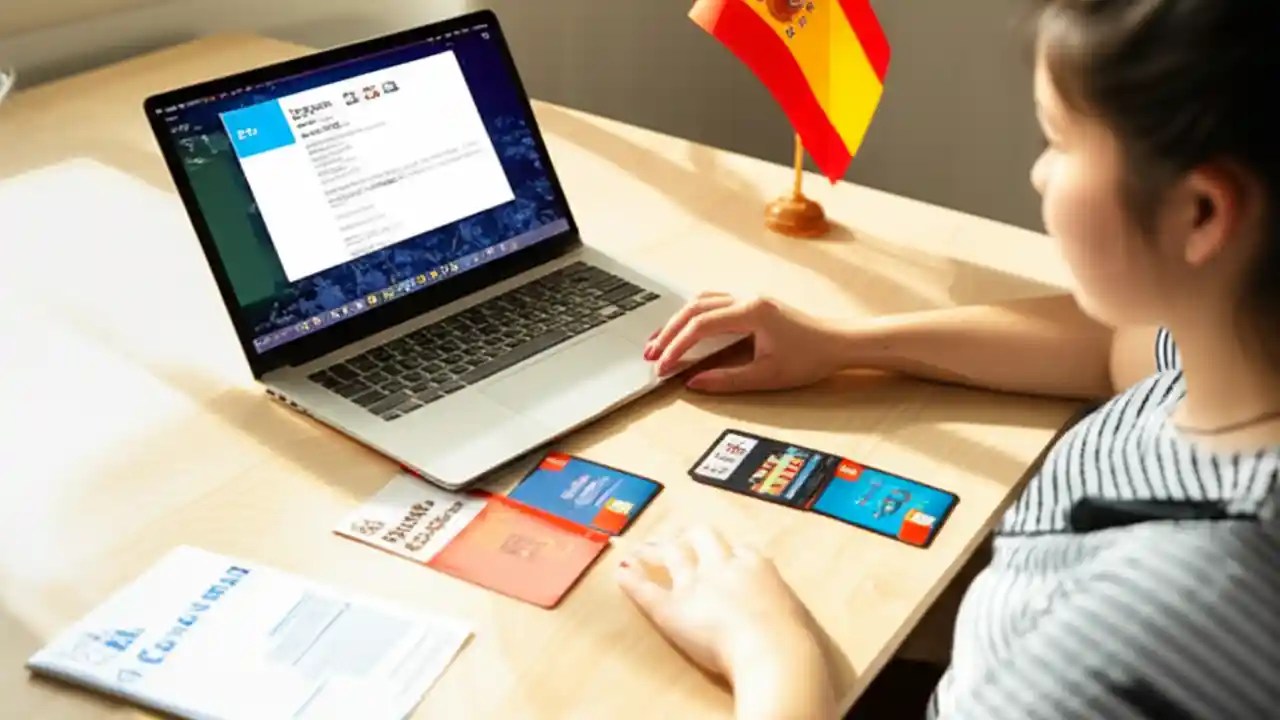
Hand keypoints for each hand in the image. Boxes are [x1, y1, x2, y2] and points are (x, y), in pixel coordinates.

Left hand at [615, 527, 823, 684]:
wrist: (771, 651)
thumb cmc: (789, 638)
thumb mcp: (791, 608)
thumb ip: (777, 599)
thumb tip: (778, 605)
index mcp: (755, 565)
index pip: (738, 549)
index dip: (728, 551)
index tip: (723, 554)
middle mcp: (723, 565)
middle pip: (702, 536)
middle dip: (689, 536)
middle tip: (678, 540)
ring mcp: (695, 583)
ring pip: (672, 553)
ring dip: (656, 548)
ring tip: (643, 548)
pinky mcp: (672, 608)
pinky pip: (647, 590)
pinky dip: (632, 579)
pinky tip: (621, 570)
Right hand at [644, 293, 846, 392]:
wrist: (839, 343)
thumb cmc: (810, 358)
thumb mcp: (767, 376)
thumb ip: (727, 380)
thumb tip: (694, 383)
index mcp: (751, 312)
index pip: (700, 326)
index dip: (676, 346)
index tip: (662, 366)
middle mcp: (747, 298)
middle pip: (694, 308)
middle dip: (668, 332)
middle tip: (650, 354)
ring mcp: (749, 297)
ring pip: (701, 301)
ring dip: (678, 321)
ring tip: (659, 342)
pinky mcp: (752, 303)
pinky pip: (713, 302)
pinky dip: (693, 316)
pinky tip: (685, 331)